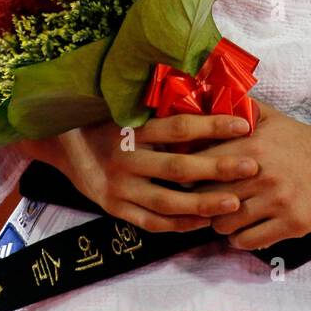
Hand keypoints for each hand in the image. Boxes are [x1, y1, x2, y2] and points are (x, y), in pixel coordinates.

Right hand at [21, 113, 260, 232]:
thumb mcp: (126, 106)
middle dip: (218, 168)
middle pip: (179, 167)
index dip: (213, 125)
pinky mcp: (113, 208)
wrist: (58, 143)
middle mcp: (125, 158)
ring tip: (234, 204)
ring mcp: (118, 187)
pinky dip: (177, 224)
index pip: (179, 126)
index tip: (244, 124)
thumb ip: (160, 106)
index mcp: (132, 128)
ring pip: (167, 201)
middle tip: (251, 167)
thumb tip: (206, 86)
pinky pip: (150, 222)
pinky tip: (201, 223)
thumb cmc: (103, 118)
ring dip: (203, 204)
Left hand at [189, 99, 310, 250]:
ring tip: (223, 218)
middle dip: (203, 202)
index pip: (204, 166)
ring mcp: (279, 202)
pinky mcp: (293, 224)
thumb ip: (239, 109)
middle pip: (211, 198)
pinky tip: (242, 231)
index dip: (192, 174)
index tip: (192, 179)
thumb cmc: (298, 139)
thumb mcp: (270, 117)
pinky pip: (250, 240)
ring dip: (221, 224)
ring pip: (228, 223)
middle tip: (204, 203)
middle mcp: (264, 175)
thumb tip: (207, 98)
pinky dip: (240, 239)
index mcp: (253, 146)